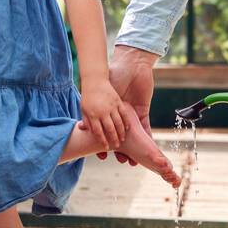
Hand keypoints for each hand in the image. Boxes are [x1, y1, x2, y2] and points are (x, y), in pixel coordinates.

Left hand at [77, 78, 127, 150]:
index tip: (105, 148)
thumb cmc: (88, 92)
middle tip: (117, 146)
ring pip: (118, 123)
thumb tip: (87, 131)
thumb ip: (87, 119)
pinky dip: (127, 121)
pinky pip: (124, 114)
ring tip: (123, 139)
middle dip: (114, 139)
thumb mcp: (84, 107)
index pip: (98, 132)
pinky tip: (129, 127)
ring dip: (121, 132)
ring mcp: (112, 106)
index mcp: (92, 114)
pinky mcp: (118, 101)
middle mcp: (102, 112)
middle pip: (110, 130)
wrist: (95, 76)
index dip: (102, 141)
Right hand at [100, 45, 157, 162]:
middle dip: (120, 149)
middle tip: (119, 161)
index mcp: (108, 112)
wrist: (132, 66)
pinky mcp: (142, 111)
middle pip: (119, 136)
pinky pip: (145, 126)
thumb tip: (81, 129)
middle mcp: (120, 115)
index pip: (105, 131)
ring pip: (133, 135)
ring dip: (134, 148)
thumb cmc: (115, 75)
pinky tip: (147, 147)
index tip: (102, 155)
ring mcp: (132, 114)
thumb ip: (95, 111)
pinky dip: (146, 136)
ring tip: (132, 161)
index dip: (103, 143)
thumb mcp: (105, 95)